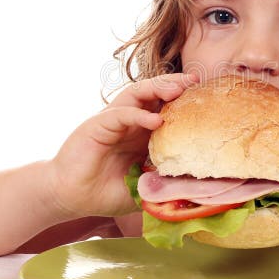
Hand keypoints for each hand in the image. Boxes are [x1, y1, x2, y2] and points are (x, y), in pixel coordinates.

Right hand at [48, 72, 199, 219]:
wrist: (71, 197)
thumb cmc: (105, 193)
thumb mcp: (143, 189)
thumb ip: (164, 186)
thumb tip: (196, 192)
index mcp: (142, 133)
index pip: (166, 107)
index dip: (185, 99)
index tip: (208, 95)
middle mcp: (129, 121)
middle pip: (154, 93)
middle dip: (176, 84)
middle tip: (197, 81)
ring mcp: (113, 120)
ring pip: (138, 94)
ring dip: (159, 88)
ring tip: (179, 89)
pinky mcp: (98, 125)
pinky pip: (121, 113)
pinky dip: (138, 114)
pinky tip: (155, 120)